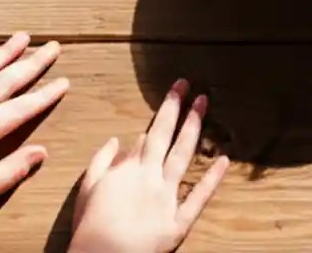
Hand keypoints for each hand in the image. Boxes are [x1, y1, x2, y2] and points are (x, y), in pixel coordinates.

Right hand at [70, 79, 229, 252]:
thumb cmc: (90, 228)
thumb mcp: (87, 190)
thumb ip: (101, 162)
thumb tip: (116, 140)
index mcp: (129, 169)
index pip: (149, 134)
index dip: (164, 112)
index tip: (176, 94)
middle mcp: (150, 177)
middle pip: (166, 135)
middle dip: (177, 108)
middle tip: (188, 84)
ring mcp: (167, 198)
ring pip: (183, 156)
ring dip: (194, 128)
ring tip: (204, 104)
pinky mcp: (178, 223)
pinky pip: (198, 198)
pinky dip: (212, 179)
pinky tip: (224, 160)